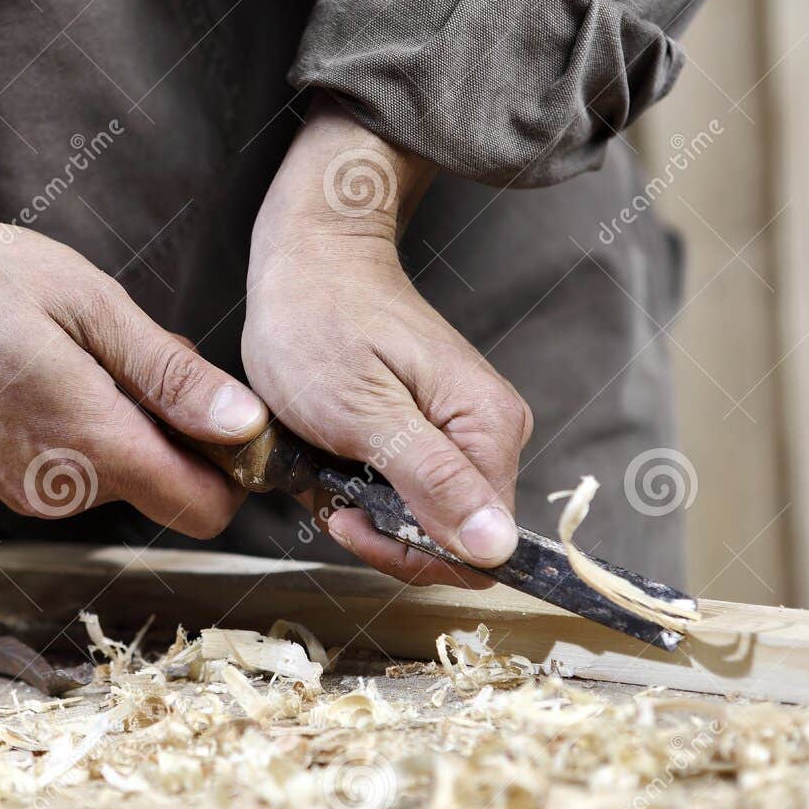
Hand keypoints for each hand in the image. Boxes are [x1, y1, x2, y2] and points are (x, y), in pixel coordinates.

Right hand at [0, 222, 268, 536]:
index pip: (207, 508)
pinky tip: (64, 373)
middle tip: (142, 354)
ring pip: (134, 479)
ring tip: (89, 353)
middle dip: (185, 434)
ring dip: (139, 426)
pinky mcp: (18, 486)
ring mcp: (38, 494)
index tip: (223, 405)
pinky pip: (92, 473)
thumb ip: (171, 375)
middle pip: (174, 492)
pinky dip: (101, 431)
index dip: (235, 464)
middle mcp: (68, 490)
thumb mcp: (89, 305)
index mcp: (95, 444)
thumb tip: (246, 423)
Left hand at [243, 99, 531, 583]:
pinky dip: (361, 483)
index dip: (410, 551)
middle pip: (453, 537)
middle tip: (325, 488)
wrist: (310, 257)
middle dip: (382, 529)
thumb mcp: (365, 414)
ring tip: (321, 463)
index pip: (480, 546)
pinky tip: (329, 455)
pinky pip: (407, 487)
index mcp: (490, 429)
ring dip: (365, 506)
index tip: (347, 519)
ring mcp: (465, 429)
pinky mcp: (436, 425)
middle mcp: (493, 433)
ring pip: (424, 517)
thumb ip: (434, 482)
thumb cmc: (321, 323)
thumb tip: (498, 548)